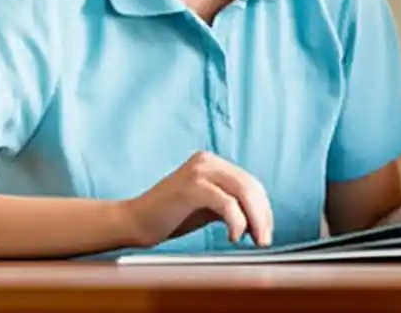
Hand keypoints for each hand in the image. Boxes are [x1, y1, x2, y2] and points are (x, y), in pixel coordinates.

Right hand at [122, 151, 273, 247]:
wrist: (134, 222)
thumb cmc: (170, 216)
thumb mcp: (208, 207)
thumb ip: (231, 205)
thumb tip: (260, 221)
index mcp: (212, 162)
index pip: (250, 183)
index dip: (263, 209)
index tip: (266, 231)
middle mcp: (207, 161)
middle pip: (250, 187)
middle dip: (262, 216)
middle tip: (265, 240)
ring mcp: (199, 171)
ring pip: (243, 193)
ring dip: (255, 220)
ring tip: (254, 240)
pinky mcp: (191, 186)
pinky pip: (226, 203)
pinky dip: (236, 222)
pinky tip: (234, 237)